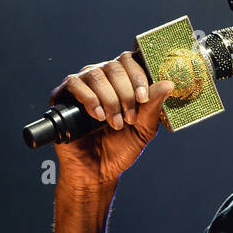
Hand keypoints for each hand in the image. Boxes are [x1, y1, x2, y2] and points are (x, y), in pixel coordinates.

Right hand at [50, 53, 173, 189]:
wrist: (99, 171)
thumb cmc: (121, 148)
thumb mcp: (144, 129)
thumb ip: (153, 106)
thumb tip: (168, 84)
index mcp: (122, 81)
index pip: (129, 60)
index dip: (137, 76)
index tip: (143, 98)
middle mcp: (102, 78)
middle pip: (114, 67)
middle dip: (125, 94)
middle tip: (128, 119)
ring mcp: (83, 85)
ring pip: (96, 74)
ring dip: (109, 100)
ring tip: (114, 123)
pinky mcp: (64, 95)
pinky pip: (74, 83)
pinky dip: (89, 98)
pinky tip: (97, 115)